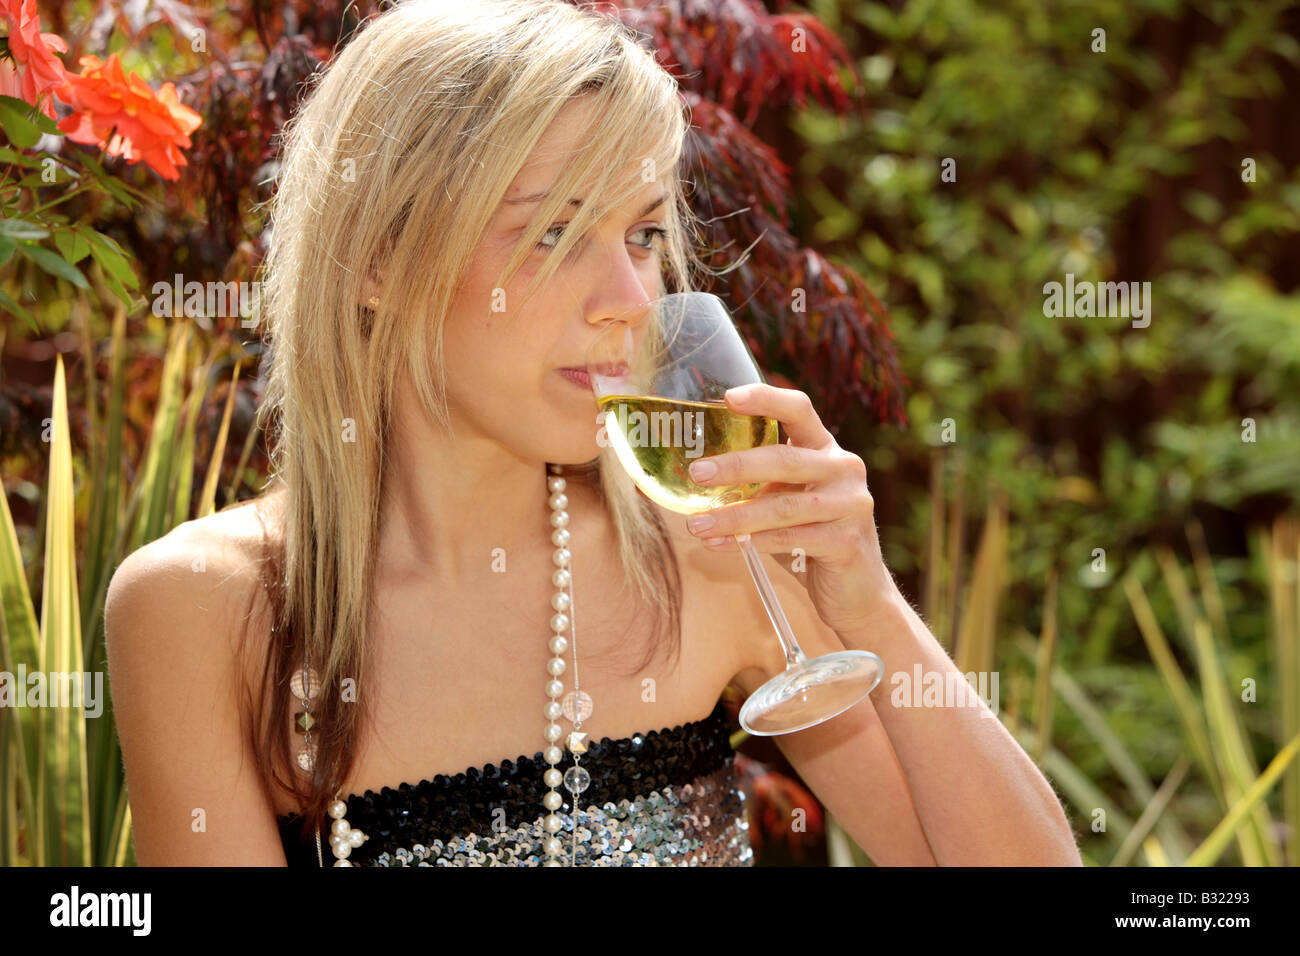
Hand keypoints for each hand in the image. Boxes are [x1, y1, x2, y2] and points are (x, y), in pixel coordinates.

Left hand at [684, 382, 898, 636]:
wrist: (857, 590)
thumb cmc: (810, 538)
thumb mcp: (787, 500)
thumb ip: (758, 484)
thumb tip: (693, 478)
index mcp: (826, 449)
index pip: (798, 410)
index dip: (765, 399)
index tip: (728, 398)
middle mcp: (844, 469)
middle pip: (785, 459)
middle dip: (736, 466)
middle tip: (697, 472)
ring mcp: (851, 504)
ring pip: (783, 506)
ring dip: (734, 516)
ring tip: (697, 525)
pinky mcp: (847, 541)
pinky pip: (791, 539)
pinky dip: (752, 542)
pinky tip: (722, 545)